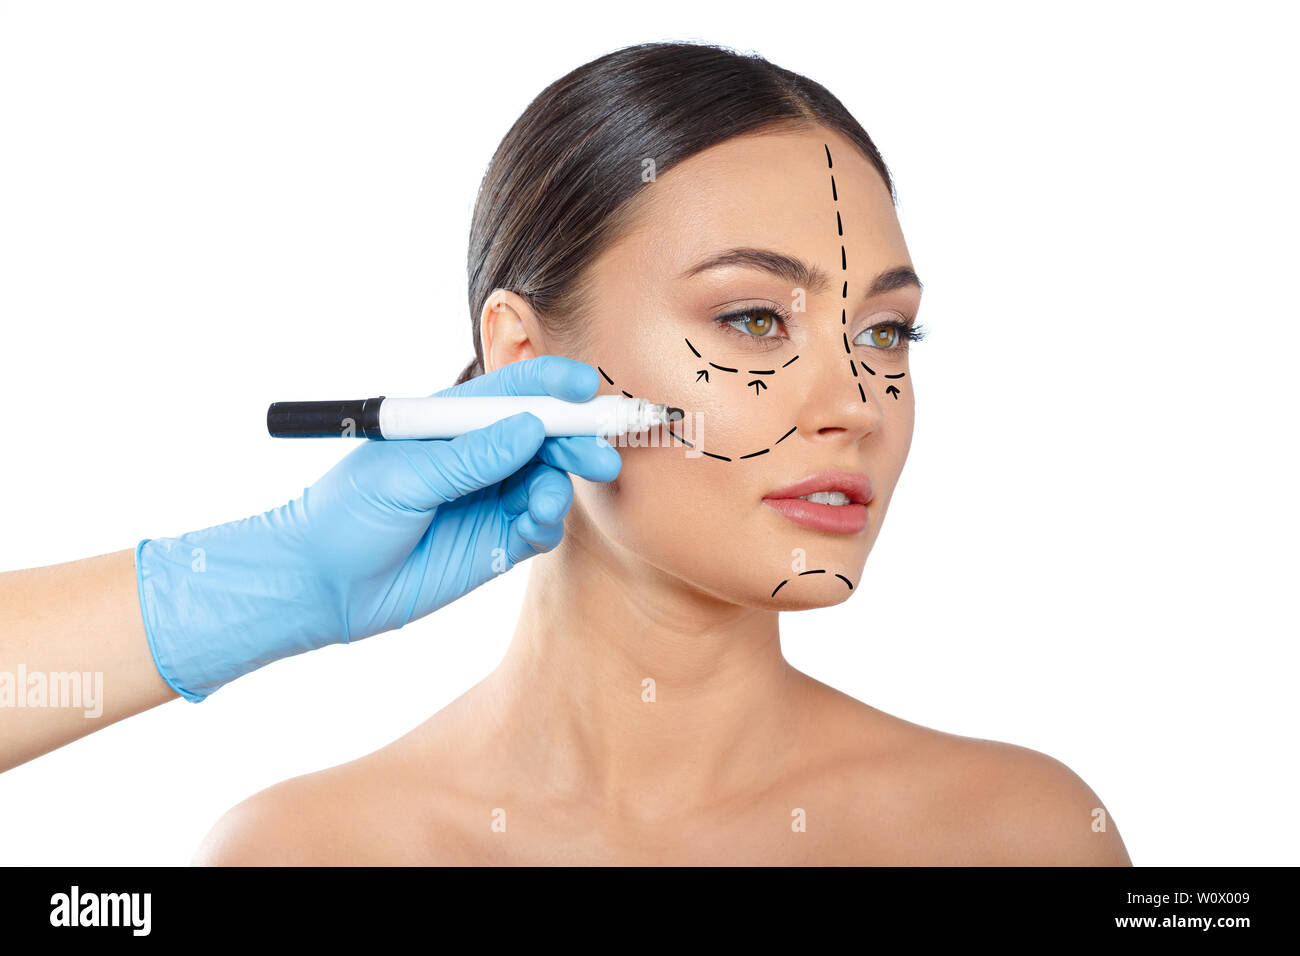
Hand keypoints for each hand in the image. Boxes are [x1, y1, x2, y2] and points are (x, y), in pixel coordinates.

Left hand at [136, 356, 619, 700]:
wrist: (320, 586)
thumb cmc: (345, 516)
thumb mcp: (404, 477)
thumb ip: (470, 457)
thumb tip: (530, 428)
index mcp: (452, 421)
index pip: (513, 390)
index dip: (554, 384)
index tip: (587, 387)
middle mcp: (479, 455)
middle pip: (546, 434)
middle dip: (577, 439)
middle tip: (599, 455)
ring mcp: (491, 498)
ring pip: (549, 479)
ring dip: (561, 484)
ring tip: (547, 500)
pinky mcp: (498, 543)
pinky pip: (540, 524)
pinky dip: (547, 520)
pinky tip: (534, 524)